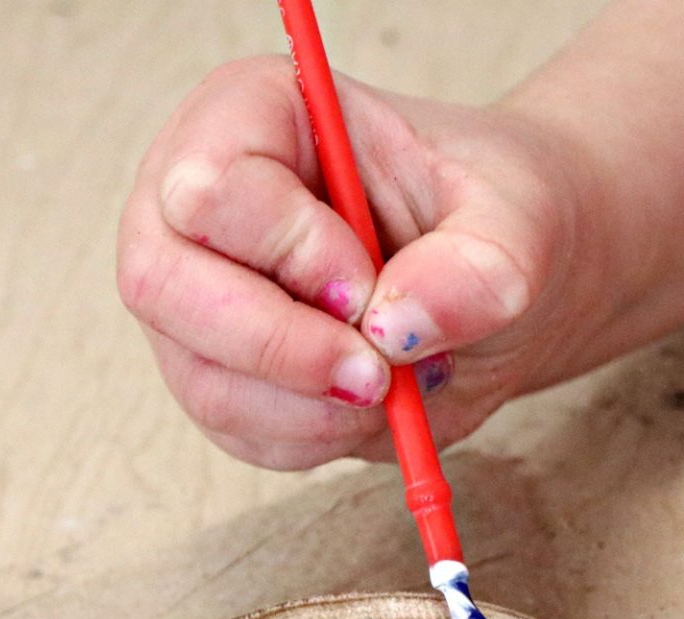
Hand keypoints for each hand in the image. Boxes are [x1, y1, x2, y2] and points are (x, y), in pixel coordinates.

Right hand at [117, 57, 607, 469]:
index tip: (372, 284)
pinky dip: (315, 437)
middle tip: (377, 376)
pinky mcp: (220, 372)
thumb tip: (397, 324)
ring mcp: (198, 295)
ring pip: (201, 377)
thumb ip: (477, 265)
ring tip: (397, 383)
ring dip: (310, 407)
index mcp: (255, 116)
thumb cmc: (493, 213)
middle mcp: (198, 202)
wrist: (502, 275)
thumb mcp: (520, 219)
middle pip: (162, 286)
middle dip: (280, 349)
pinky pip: (237, 431)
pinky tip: (373, 405)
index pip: (213, 188)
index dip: (292, 252)